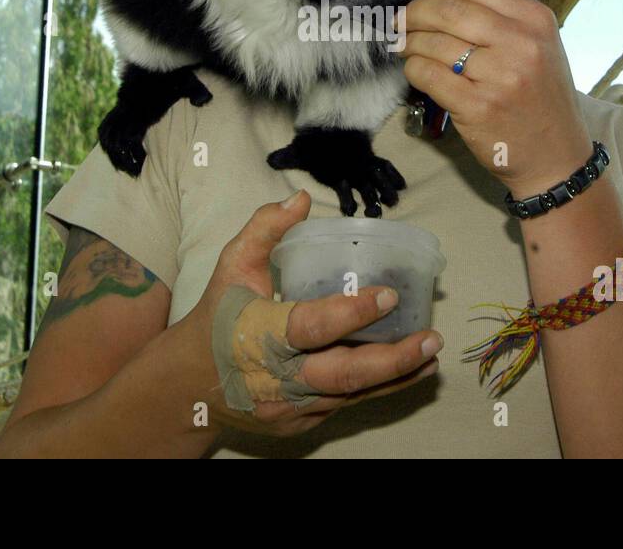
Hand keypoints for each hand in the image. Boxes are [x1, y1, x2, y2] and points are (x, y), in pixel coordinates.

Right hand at [182, 190, 441, 437]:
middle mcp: (278, 377)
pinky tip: (409, 371)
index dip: (352, 314)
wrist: (190, 384)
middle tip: (430, 337)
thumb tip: (302, 198)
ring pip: (352, 394)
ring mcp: (290, 406)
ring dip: (397, 375)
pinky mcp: (300, 423)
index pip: (311, 326)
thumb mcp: (232, 267)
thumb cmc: (218, 317)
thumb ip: (264, 230)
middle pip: (343, 375)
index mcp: (260, 334)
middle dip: (393, 359)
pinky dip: (378, 388)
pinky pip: (346, 405)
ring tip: (431, 353)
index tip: (388, 296)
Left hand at [397, 0, 593, 197]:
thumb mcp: (540, 47)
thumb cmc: (541, 99)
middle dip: (416, 13)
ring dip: (410, 42)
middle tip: (404, 21)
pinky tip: (417, 71)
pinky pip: (428, 75)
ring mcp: (500, 76)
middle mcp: (521, 43)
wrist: (556, 157)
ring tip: (407, 46)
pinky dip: (414, 69)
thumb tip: (441, 0)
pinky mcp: (477, 107)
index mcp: (536, 20)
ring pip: (433, 42)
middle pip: (448, 10)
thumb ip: (501, 20)